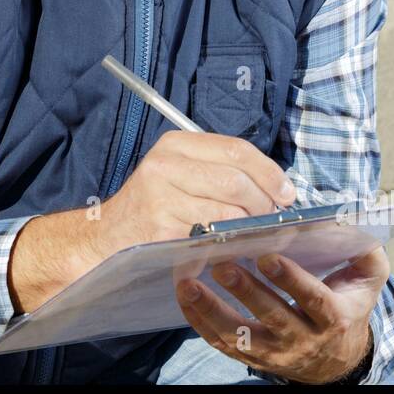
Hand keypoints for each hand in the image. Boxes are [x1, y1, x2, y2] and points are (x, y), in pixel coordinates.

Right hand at [83, 131, 296, 262]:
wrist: (106, 238)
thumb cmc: (153, 208)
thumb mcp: (179, 175)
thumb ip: (219, 172)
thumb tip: (275, 187)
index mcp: (176, 145)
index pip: (236, 149)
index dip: (269, 172)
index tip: (287, 193)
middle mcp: (166, 164)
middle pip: (236, 179)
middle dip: (264, 203)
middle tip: (273, 220)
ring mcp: (162, 196)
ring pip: (228, 209)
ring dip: (251, 227)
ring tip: (255, 235)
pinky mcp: (162, 228)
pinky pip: (212, 235)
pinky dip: (231, 244)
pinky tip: (233, 249)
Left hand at [174, 246, 389, 383]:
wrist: (336, 359)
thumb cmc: (347, 305)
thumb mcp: (367, 280)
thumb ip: (366, 252)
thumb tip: (351, 222)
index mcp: (333, 317)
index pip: (313, 299)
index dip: (291, 279)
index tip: (268, 256)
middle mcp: (303, 339)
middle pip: (273, 317)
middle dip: (246, 291)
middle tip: (222, 265)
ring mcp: (275, 352)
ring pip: (241, 336)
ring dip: (212, 310)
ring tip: (189, 284)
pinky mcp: (252, 358)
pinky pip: (223, 344)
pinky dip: (200, 323)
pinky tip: (185, 298)